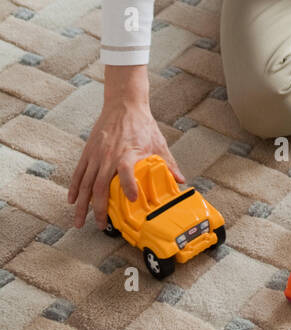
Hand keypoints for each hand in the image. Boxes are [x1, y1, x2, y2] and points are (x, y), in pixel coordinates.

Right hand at [67, 81, 184, 230]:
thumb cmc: (142, 124)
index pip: (127, 171)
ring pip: (85, 183)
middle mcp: (108, 155)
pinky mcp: (88, 151)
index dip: (129, 185)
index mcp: (127, 153)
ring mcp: (95, 154)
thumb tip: (180, 180)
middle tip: (100, 226)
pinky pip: (78, 173)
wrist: (124, 104)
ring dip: (82, 204)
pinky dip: (74, 188)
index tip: (132, 199)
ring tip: (79, 221)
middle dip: (98, 208)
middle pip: (99, 186)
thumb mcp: (158, 142)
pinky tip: (72, 200)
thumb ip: (167, 162)